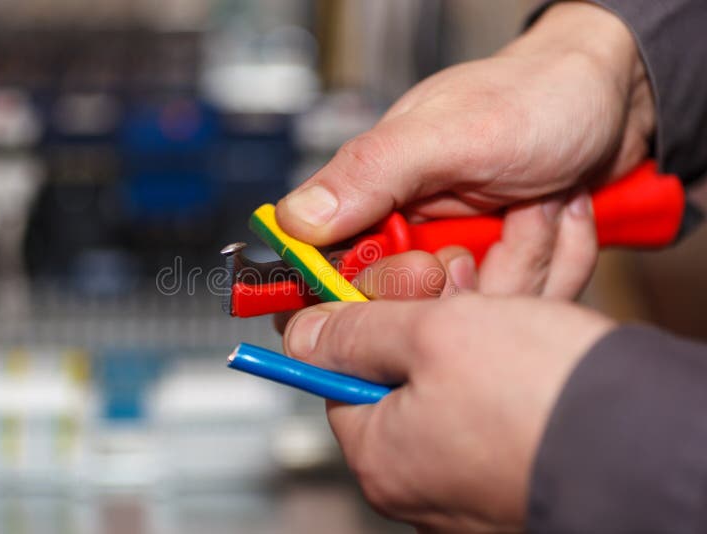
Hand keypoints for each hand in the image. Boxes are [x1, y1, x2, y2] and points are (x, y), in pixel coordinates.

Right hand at [276, 2, 653, 297]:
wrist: (608, 98)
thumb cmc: (535, 97)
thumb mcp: (454, 132)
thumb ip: (371, 171)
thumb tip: (294, 220)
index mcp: (372, 196)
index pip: (329, 276)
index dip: (371, 294)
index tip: (427, 272)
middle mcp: (406, 232)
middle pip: (406, 313)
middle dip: (468, 281)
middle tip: (499, 228)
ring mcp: (456, 257)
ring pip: (474, 315)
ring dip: (529, 264)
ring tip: (546, 205)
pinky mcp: (499, 274)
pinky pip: (522, 305)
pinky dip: (558, 266)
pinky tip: (564, 216)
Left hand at [283, 295, 615, 531]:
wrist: (649, 439)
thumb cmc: (540, 399)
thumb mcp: (428, 335)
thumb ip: (357, 331)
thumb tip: (304, 336)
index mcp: (384, 454)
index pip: (341, 378)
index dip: (357, 321)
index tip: (373, 288)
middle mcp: (425, 473)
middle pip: (406, 368)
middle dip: (431, 308)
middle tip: (455, 275)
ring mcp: (476, 467)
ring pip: (462, 368)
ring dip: (480, 312)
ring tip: (508, 266)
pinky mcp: (523, 451)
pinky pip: (503, 386)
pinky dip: (514, 340)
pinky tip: (533, 301)